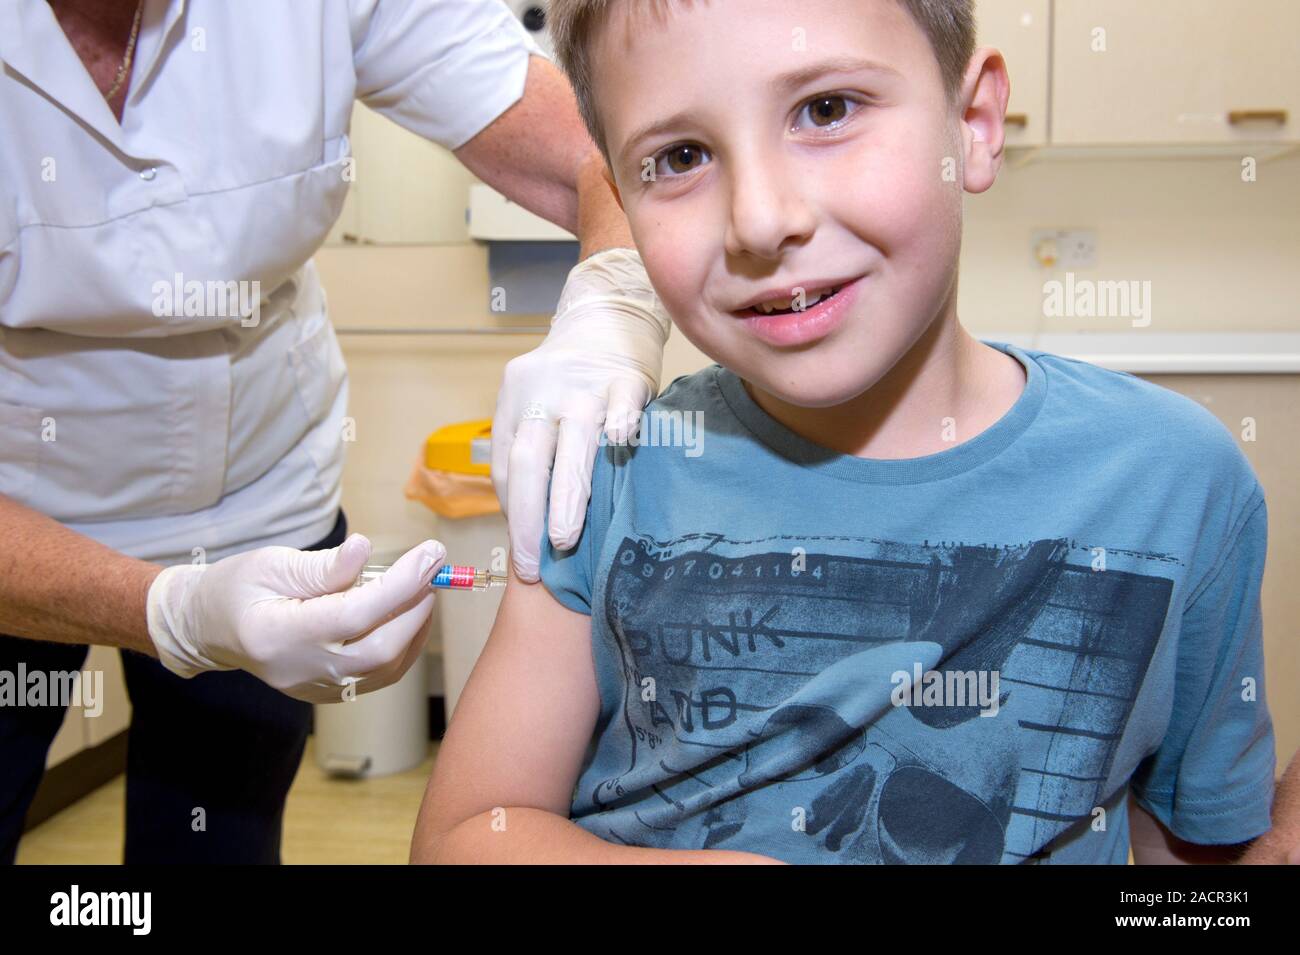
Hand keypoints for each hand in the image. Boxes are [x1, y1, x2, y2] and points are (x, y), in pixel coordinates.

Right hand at [146, 533, 444, 701]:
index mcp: (278, 634)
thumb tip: (366, 551)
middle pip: (378, 652)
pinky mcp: (325, 693)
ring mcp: (313, 687)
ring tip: (423, 590)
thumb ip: (322, 566)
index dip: (400, 585)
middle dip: (416, 610)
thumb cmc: (237, 587)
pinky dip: (402, 648)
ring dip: (415, 629)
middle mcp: (299, 670)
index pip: (355, 614)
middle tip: (433, 572)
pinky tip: (407, 617)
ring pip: (384, 670)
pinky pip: (377, 678)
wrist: (208, 628)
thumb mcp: (272, 564)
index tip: (430, 554)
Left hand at [491, 247, 669, 581]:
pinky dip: (621, 427)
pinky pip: (623, 406)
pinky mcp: (626, 379)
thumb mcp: (538, 402)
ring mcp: (586, 384)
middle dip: (528, 516)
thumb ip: (534, 449)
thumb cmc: (572, 378)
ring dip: (566, 495)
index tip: (524, 553)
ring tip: (564, 539)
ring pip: (572, 442)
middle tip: (533, 563)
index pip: (507, 466)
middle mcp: (544, 390)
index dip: (514, 513)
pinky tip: (622, 447)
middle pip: (529, 458)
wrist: (609, 315)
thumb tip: (530, 522)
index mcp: (515, 398)